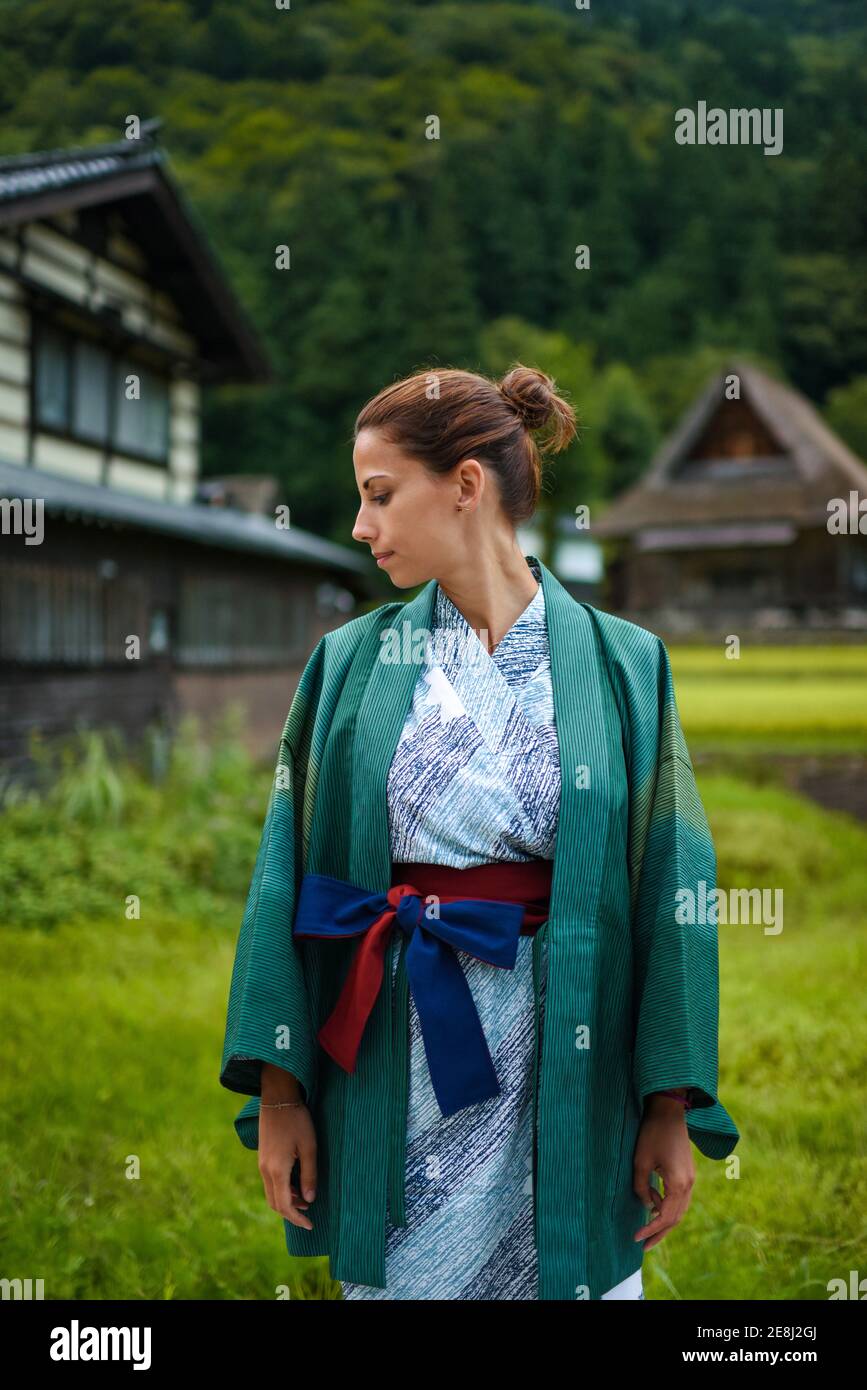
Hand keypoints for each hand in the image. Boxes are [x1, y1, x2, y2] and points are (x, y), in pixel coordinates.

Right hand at [258, 1103, 317, 1230]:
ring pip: (271, 1193)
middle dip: (291, 1213)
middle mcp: (265, 1170)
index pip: (285, 1205)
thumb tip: (309, 1199)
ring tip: (306, 1200)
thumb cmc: (297, 1120)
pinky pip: (270, 1182)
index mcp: (277, 1170)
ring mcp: (262, 1164)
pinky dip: (282, 1190)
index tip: (310, 1225)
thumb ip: (309, 1175)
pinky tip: (296, 1185)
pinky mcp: (263, 1157)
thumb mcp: (309, 1147)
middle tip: (309, 1216)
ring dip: (287, 1201)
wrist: (278, 1098)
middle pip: (275, 1203)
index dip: (297, 1218)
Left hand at [632, 1095, 694, 1250]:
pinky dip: (668, 1207)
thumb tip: (647, 1206)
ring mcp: (691, 1178)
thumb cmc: (652, 1133)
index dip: (651, 1230)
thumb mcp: (640, 1161)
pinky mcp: (688, 1172)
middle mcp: (689, 1185)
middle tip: (644, 1246)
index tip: (636, 1238)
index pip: (665, 1217)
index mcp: (678, 1184)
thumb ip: (641, 1187)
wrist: (669, 1111)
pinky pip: (680, 1198)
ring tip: (648, 1231)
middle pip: (676, 1218)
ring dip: (664, 1221)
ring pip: (680, 1210)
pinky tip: (654, 1206)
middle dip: (659, 1233)